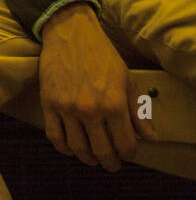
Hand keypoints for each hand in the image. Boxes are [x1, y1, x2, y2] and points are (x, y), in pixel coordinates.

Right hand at [39, 3, 157, 170]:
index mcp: (115, 104)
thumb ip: (138, 111)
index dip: (129, 154)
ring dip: (87, 158)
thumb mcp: (128, 80)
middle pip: (101, 151)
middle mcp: (90, 109)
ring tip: (92, 159)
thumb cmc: (102, 56)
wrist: (71, 34)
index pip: (125, 144)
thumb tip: (151, 137)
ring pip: (77, 147)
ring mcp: (67, 108)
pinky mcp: (48, 104)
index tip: (128, 154)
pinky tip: (70, 149)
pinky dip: (63, 148)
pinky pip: (54, 136)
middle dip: (109, 162)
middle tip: (112, 166)